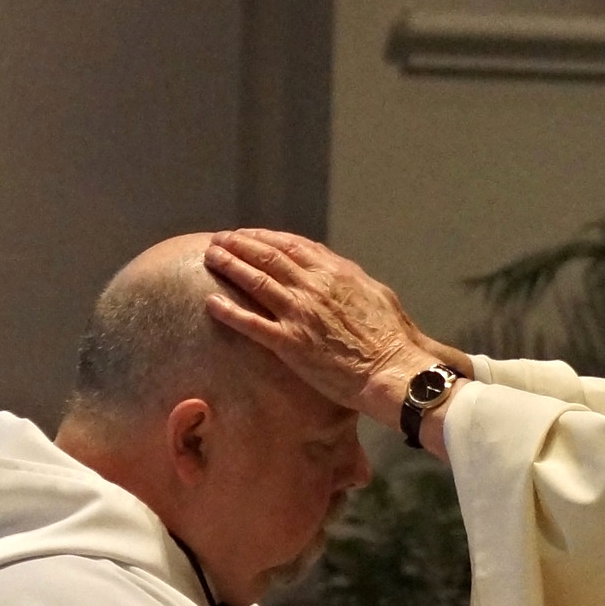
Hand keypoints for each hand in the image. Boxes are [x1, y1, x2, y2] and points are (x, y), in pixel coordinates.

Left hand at [203, 231, 460, 423]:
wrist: (393, 370)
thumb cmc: (394, 338)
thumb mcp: (379, 294)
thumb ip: (352, 279)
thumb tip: (337, 271)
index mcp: (337, 273)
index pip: (293, 245)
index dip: (266, 237)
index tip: (248, 234)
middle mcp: (314, 287)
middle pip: (268, 257)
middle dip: (239, 244)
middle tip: (218, 240)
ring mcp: (299, 313)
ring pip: (255, 281)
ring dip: (229, 265)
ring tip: (210, 257)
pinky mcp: (290, 343)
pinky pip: (250, 323)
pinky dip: (228, 310)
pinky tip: (210, 302)